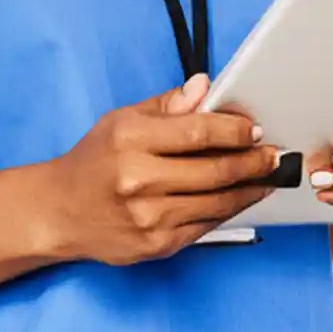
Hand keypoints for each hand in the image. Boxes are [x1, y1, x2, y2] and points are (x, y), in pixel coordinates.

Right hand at [39, 75, 278, 265]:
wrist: (58, 211)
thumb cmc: (93, 162)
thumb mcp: (122, 121)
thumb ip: (167, 105)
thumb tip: (205, 87)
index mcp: (130, 139)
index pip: (199, 131)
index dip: (235, 131)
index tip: (254, 130)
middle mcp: (139, 179)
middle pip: (216, 170)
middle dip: (253, 162)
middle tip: (273, 156)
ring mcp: (149, 216)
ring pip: (218, 202)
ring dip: (250, 189)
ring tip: (265, 177)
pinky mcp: (156, 244)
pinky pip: (206, 225)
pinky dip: (229, 210)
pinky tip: (239, 198)